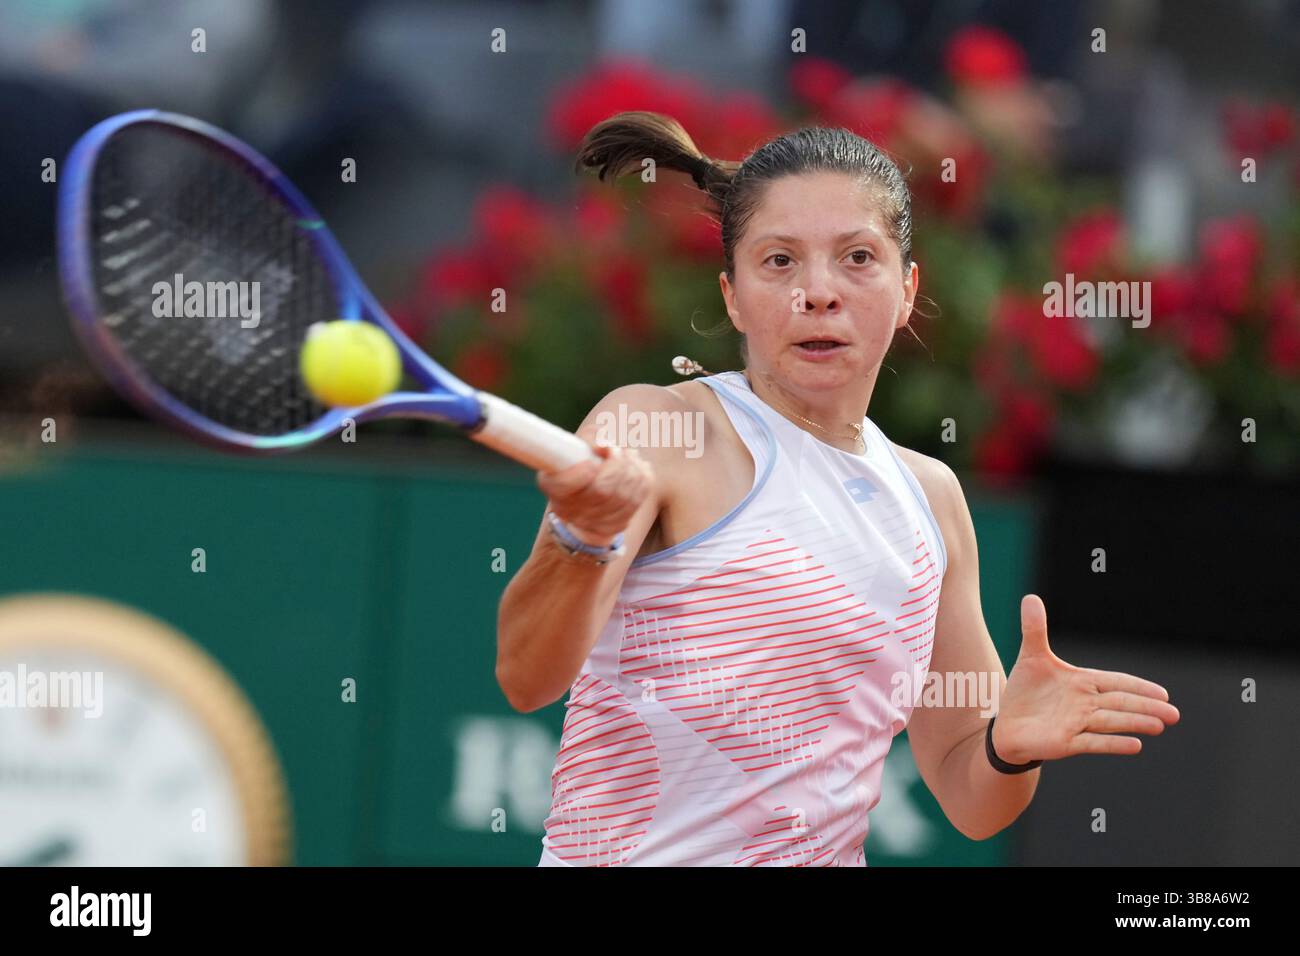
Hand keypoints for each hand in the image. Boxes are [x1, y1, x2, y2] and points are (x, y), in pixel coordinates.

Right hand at [536, 443, 653, 547]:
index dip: (582, 473)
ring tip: (630, 455)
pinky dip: (642, 480)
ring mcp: (594, 523)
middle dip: (617, 466)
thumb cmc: (582, 460)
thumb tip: (606, 446)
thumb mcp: (579, 443)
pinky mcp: (615, 526)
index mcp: (555, 488)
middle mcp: (571, 511)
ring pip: (624, 497)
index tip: (591, 460)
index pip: (565, 486)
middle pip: (602, 491)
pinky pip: (637, 501)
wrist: (589, 493)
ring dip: (632, 470)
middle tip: (618, 450)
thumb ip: (591, 439)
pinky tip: (638, 467)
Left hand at [991, 595, 1180, 763]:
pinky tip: (1136, 746)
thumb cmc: (1026, 691)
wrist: (1006, 723)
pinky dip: (1113, 744)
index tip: (1163, 693)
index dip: (1138, 687)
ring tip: (1159, 725)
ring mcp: (1077, 724)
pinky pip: (1093, 743)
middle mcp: (1085, 704)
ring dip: (1135, 723)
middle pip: (1120, 703)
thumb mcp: (1031, 656)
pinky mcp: (1065, 743)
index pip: (1116, 682)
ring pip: (1111, 722)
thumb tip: (1030, 596)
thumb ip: (1035, 628)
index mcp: (1082, 683)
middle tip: (1174, 714)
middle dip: (1146, 706)